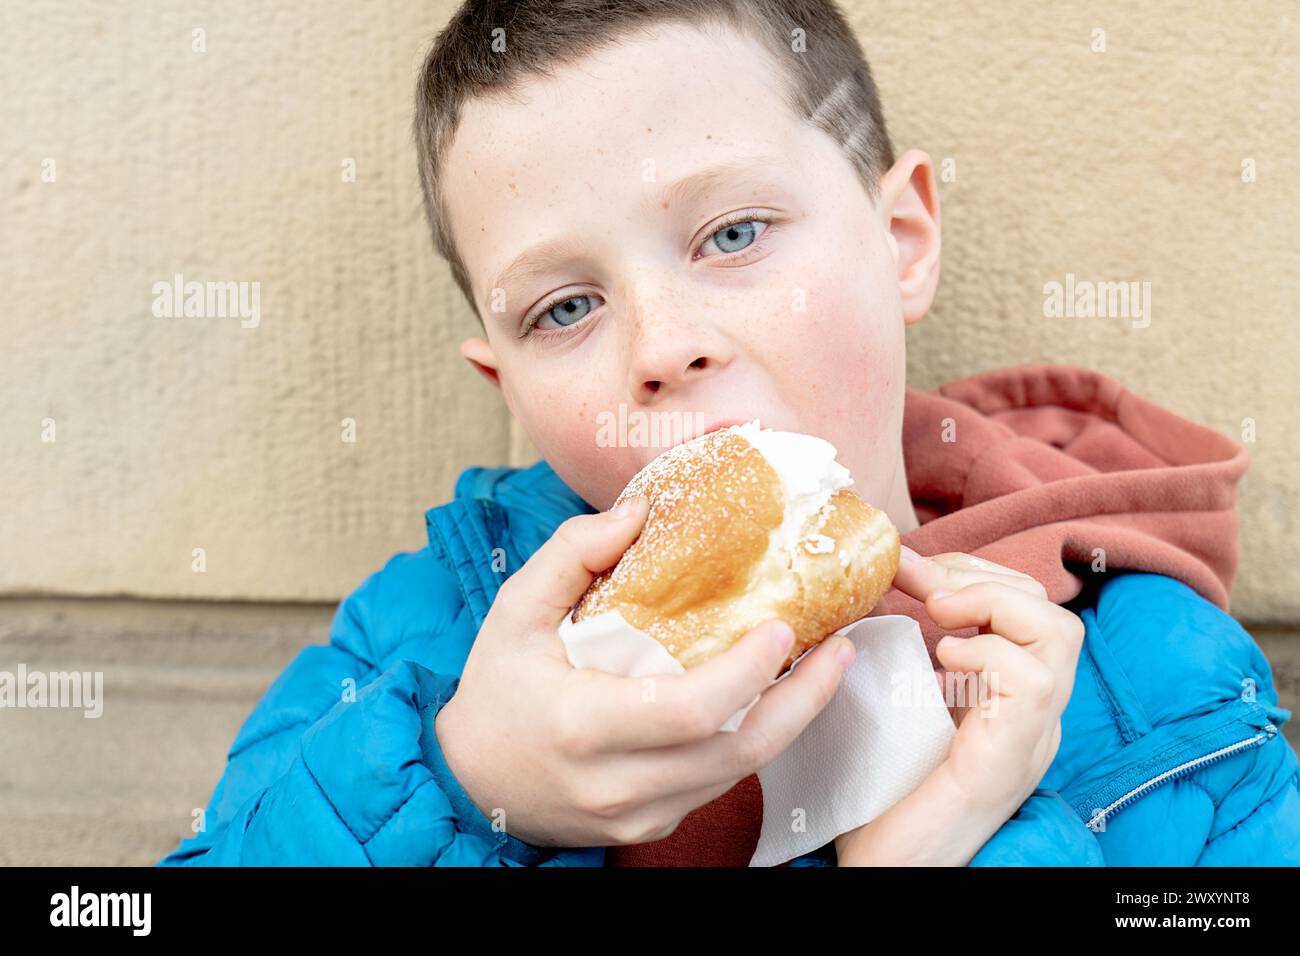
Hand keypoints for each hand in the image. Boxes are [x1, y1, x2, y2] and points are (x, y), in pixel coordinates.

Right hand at [435, 496, 856, 848]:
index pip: (688, 711)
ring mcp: (639, 813)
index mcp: (583, 725)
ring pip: (737, 773)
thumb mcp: (514, 612)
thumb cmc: (497, 690)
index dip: (747, 673)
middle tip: (840, 649)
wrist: (473, 783)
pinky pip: (718, 784)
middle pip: (735, 751)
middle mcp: (617, 783)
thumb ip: (571, 554)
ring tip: (827, 668)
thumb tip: (640, 512)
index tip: (784, 628)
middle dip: (802, 701)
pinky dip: (754, 740)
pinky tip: (776, 700)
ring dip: (791, 721)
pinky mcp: (652, 826)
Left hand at [834, 547, 1084, 863]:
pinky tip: (943, 659)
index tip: (908, 564)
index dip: (972, 571)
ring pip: (1060, 635)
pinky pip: (1034, 680)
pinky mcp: (1015, 754)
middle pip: (1054, 614)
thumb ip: (903, 650)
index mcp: (1008, 699)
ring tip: (940, 613)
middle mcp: (1033, 715)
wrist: (890, 868)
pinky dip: (988, 651)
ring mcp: (1032, 735)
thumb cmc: (882, 792)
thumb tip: (882, 583)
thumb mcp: (896, 702)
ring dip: (995, 603)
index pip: (1025, 608)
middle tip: (925, 583)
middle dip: (984, 576)